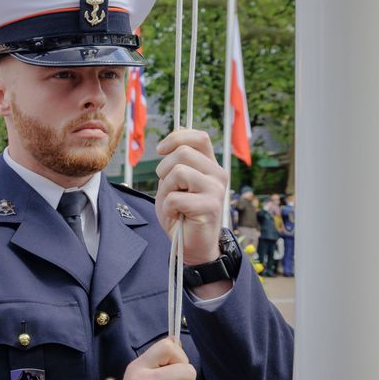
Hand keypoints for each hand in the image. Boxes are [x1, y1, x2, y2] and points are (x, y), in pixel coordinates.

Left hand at [155, 128, 228, 264]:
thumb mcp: (174, 182)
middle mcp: (218, 174)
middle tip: (169, 188)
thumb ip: (176, 161)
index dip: (175, 138)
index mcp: (210, 165)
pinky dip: (168, 208)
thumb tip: (175, 133)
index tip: (161, 150)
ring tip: (173, 203)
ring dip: (166, 190)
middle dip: (164, 169)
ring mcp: (216, 189)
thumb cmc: (180, 213)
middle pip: (182, 152)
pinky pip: (175, 197)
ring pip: (178, 171)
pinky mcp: (210, 206)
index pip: (198, 137)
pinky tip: (177, 215)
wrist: (191, 245)